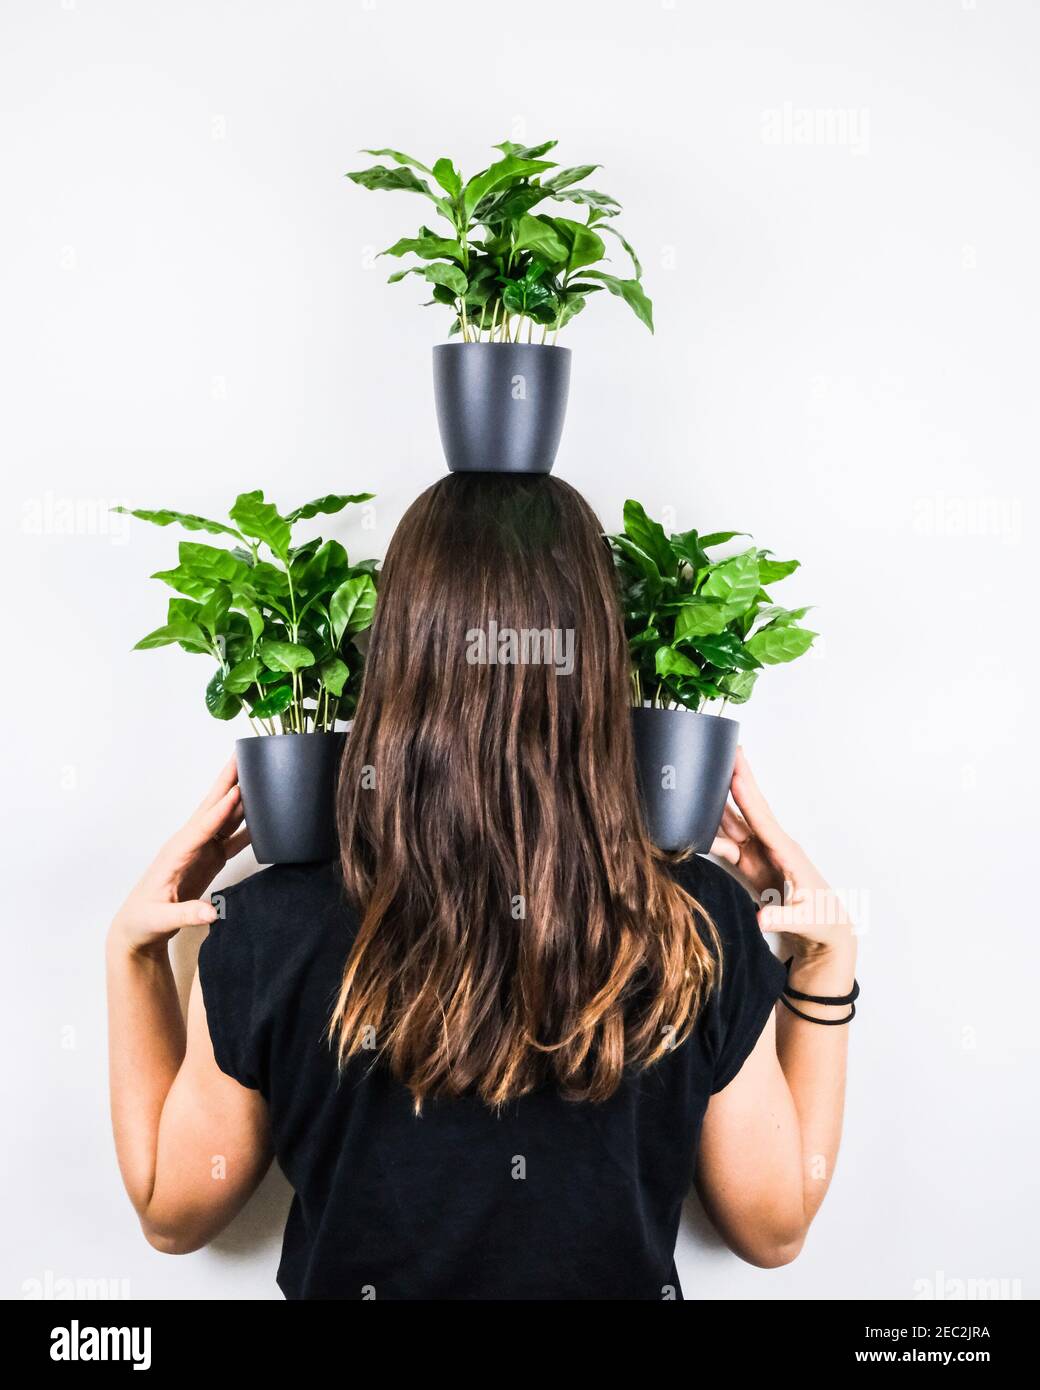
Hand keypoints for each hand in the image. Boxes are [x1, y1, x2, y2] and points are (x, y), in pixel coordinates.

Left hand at [109, 759, 250, 956]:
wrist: (139, 928)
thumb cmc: (144, 921)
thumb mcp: (162, 920)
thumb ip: (187, 914)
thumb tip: (212, 913)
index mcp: (176, 853)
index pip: (201, 827)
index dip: (221, 810)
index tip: (237, 791)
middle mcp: (190, 844)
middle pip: (213, 807)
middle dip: (229, 781)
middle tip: (245, 756)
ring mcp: (202, 850)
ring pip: (225, 816)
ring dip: (242, 795)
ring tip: (259, 774)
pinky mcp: (211, 859)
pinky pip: (234, 836)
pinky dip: (249, 824)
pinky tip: (265, 814)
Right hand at [711, 749, 855, 976]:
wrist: (826, 928)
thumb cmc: (820, 920)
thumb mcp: (804, 921)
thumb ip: (782, 918)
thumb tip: (762, 918)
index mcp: (785, 851)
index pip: (762, 816)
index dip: (747, 793)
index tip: (736, 769)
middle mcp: (771, 845)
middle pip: (748, 807)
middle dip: (737, 778)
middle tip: (726, 749)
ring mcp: (760, 853)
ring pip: (735, 821)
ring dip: (720, 799)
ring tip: (705, 773)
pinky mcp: (751, 863)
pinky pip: (727, 841)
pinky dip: (712, 829)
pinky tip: (698, 814)